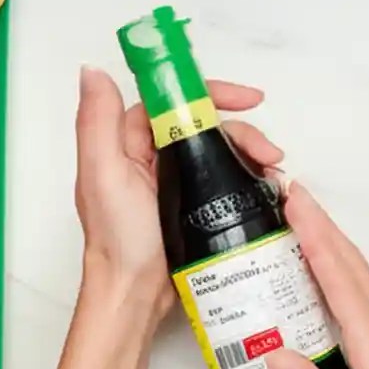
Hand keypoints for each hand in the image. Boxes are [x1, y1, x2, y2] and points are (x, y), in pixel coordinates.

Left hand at [73, 66, 281, 306]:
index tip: (248, 100)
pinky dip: (247, 180)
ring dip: (250, 155)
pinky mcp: (191, 208)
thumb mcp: (103, 173)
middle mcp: (149, 158)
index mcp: (126, 142)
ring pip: (217, 153)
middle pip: (204, 126)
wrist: (134, 297)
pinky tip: (267, 190)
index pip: (174, 102)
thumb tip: (94, 71)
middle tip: (270, 152)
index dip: (213, 95)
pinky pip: (223, 181)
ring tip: (274, 175)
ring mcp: (173, 184)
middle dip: (241, 131)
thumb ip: (98, 121)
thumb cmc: (118, 240)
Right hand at [265, 183, 368, 368]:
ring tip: (301, 215)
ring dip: (332, 241)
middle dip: (322, 225)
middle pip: (354, 266)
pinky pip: (362, 293)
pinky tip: (322, 265)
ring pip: (361, 276)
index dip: (317, 238)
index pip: (342, 282)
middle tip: (289, 191)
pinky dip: (340, 266)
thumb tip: (275, 354)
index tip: (295, 203)